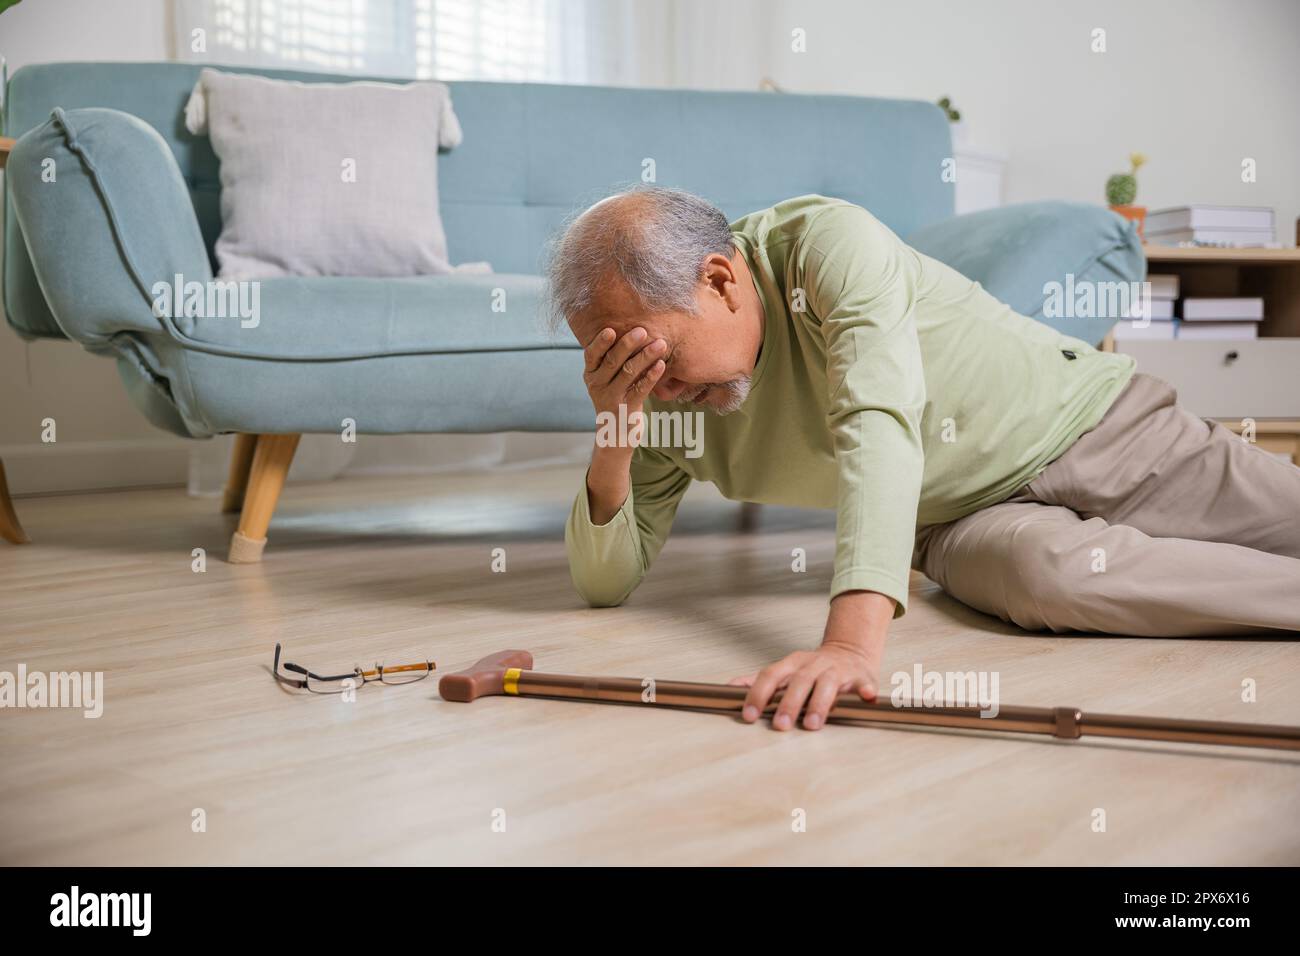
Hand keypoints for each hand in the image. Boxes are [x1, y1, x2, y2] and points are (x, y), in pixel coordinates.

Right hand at [582, 326, 666, 423]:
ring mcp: (611, 398)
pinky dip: (652, 375)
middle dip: (628, 344)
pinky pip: (641, 389)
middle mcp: (597, 385)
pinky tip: (661, 364)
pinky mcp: (626, 409)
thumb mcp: (607, 378)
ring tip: (660, 344)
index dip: (600, 342)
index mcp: (591, 374)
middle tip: (642, 331)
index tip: (611, 329)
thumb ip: (612, 358)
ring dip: (646, 356)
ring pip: (628, 373)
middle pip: (612, 361)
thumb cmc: (615, 396)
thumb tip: (630, 328)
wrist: (616, 432)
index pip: (591, 355)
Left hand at [730, 591, 892, 730]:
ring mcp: (837, 670)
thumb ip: (759, 680)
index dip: (758, 694)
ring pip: (827, 683)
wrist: (849, 653)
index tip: (749, 716)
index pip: (771, 675)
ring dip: (819, 703)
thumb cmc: (811, 669)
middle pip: (799, 681)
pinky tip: (866, 698)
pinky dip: (865, 690)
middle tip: (780, 725)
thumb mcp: (785, 670)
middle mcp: (813, 664)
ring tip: (812, 724)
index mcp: (792, 664)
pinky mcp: (860, 677)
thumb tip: (729, 688)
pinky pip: (863, 682)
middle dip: (788, 703)